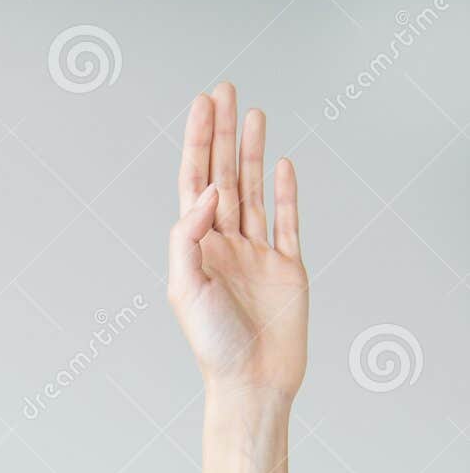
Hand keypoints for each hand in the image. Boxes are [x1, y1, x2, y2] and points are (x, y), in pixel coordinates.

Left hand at [167, 82, 307, 401]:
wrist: (252, 382)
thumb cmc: (212, 345)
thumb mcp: (185, 288)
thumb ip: (189, 236)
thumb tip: (209, 193)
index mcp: (197, 248)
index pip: (195, 183)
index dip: (198, 142)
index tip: (204, 105)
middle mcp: (225, 246)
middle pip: (224, 176)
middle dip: (224, 133)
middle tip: (226, 90)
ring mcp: (257, 255)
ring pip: (253, 191)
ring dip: (252, 152)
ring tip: (255, 114)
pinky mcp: (287, 269)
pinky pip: (286, 221)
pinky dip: (284, 192)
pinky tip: (279, 164)